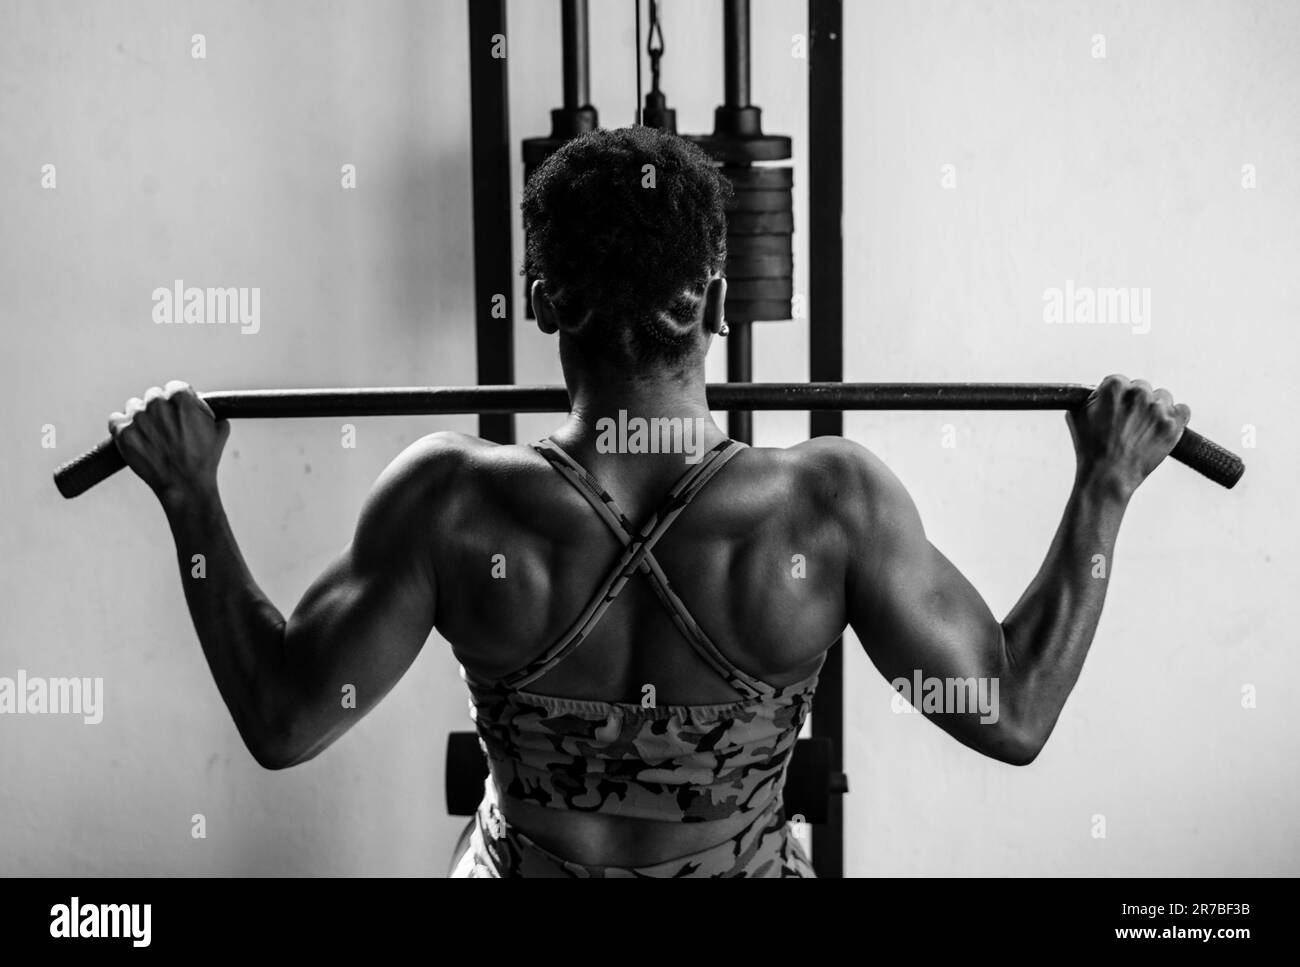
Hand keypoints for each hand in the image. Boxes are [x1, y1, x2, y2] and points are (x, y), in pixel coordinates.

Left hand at [108, 381, 229, 504]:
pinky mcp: (122, 432)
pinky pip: (116, 420)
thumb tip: (202, 404)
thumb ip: (209, 412)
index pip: (175, 387)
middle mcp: (157, 403)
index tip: (179, 414)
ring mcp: (137, 417)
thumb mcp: (219, 430)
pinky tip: (134, 439)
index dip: (179, 402)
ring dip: (140, 418)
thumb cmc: (204, 460)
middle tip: (165, 429)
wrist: (185, 485)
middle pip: (153, 396)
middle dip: (159, 410)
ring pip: (133, 406)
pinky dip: (122, 428)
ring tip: (151, 437)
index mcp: (181, 398)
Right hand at [1066, 375, 1189, 498]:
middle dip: (1135, 402)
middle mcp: (1139, 393)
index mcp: (1114, 386)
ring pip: (1163, 398)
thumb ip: (1090, 397)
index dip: (1114, 397)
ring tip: (1143, 430)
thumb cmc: (1089, 448)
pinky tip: (1162, 429)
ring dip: (1156, 409)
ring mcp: (1159, 408)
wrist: (1107, 477)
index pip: (1119, 381)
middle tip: (1128, 423)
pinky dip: (1175, 418)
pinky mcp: (1174, 424)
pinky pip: (1183, 410)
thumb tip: (1097, 392)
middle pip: (1142, 387)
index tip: (1113, 411)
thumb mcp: (1076, 416)